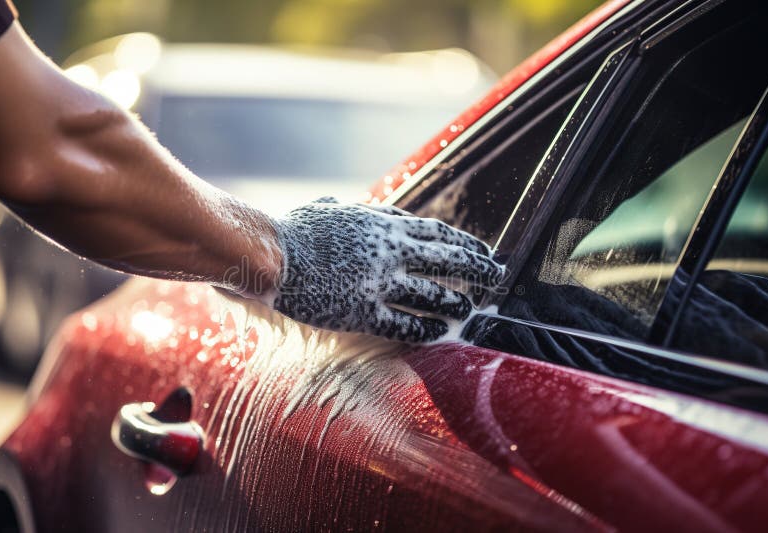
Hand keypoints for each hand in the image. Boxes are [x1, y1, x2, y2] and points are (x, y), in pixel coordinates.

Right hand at [269, 198, 504, 341]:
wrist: (270, 255)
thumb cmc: (293, 231)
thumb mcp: (325, 210)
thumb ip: (344, 209)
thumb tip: (339, 202)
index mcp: (383, 224)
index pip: (437, 232)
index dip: (465, 242)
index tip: (483, 250)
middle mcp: (390, 251)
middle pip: (447, 260)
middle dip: (477, 269)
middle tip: (496, 278)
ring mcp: (380, 282)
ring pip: (433, 294)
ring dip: (456, 303)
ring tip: (470, 311)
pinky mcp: (365, 311)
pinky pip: (405, 322)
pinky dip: (426, 328)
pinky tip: (439, 333)